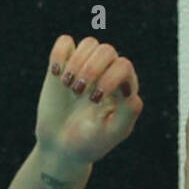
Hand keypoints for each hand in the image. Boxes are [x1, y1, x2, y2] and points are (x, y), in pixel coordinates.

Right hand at [35, 35, 142, 163]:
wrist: (61, 145)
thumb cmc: (90, 142)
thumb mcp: (112, 133)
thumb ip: (128, 114)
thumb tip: (132, 94)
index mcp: (124, 87)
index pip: (124, 66)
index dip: (109, 78)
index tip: (94, 100)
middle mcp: (108, 72)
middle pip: (106, 50)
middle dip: (90, 69)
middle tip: (77, 93)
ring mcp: (86, 66)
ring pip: (89, 43)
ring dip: (76, 62)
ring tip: (67, 86)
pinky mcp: (64, 64)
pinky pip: (65, 42)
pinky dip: (59, 53)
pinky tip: (56, 74)